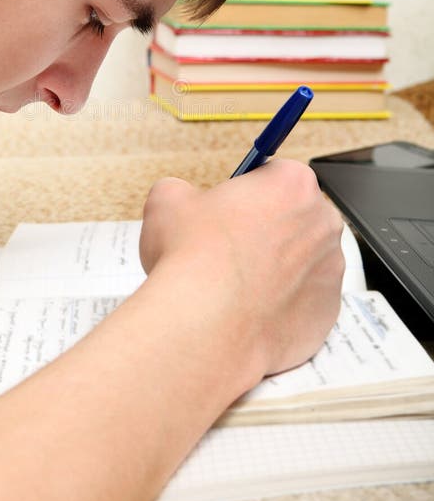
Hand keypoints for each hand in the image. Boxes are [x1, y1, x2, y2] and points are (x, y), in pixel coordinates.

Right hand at [140, 159, 343, 381]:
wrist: (202, 326)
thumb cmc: (192, 259)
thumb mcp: (168, 200)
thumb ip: (183, 191)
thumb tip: (182, 201)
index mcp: (292, 183)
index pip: (275, 175)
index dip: (248, 192)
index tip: (231, 208)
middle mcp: (322, 222)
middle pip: (296, 217)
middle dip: (268, 229)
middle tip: (231, 247)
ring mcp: (331, 270)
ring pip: (304, 261)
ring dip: (279, 267)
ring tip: (238, 283)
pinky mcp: (329, 312)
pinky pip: (306, 302)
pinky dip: (284, 304)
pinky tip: (251, 309)